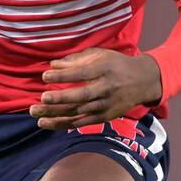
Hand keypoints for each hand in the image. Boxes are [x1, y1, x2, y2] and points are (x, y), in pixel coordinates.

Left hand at [30, 48, 161, 129]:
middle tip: (42, 98)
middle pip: (82, 95)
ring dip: (57, 115)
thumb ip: (76, 60)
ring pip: (79, 112)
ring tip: (37, 116)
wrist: (143, 81)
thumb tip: (52, 65)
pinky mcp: (105, 117)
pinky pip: (83, 123)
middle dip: (61, 98)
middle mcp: (107, 88)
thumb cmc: (116, 65)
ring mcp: (106, 105)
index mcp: (105, 69)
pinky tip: (49, 124)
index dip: (63, 75)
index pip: (82, 73)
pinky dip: (65, 124)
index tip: (45, 76)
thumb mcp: (100, 55)